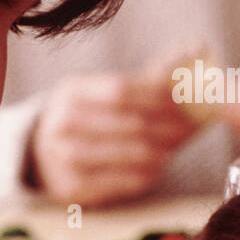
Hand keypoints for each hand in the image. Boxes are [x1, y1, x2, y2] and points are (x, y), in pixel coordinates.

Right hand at [27, 73, 198, 206]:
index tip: (185, 101)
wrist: (43, 154)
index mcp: (71, 91)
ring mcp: (64, 158)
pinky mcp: (73, 188)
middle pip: (130, 123)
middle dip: (168, 125)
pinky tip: (158, 166)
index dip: (158, 96)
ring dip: (163, 150)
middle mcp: (62, 123)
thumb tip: (196, 50)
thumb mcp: (103, 92)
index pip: (122, 90)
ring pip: (131, 153)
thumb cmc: (90, 117)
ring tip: (176, 147)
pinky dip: (149, 173)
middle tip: (191, 127)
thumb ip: (147, 78)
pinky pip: (124, 182)